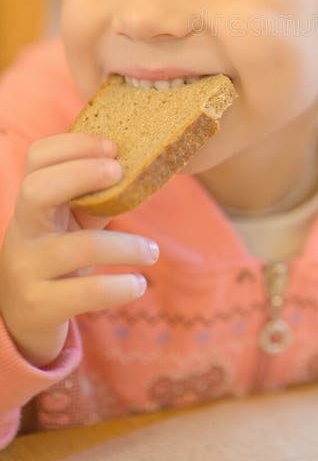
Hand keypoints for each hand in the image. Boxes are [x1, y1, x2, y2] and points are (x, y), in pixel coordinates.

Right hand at [0, 132, 158, 367]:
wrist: (24, 316)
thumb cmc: (59, 253)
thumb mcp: (72, 220)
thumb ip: (98, 196)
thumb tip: (147, 167)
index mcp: (33, 202)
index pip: (37, 157)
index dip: (74, 144)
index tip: (114, 147)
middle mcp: (23, 230)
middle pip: (38, 189)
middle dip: (82, 174)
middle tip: (122, 173)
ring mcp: (27, 268)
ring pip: (81, 246)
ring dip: (127, 246)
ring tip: (152, 251)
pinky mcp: (40, 305)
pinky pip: (87, 292)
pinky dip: (120, 287)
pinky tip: (138, 284)